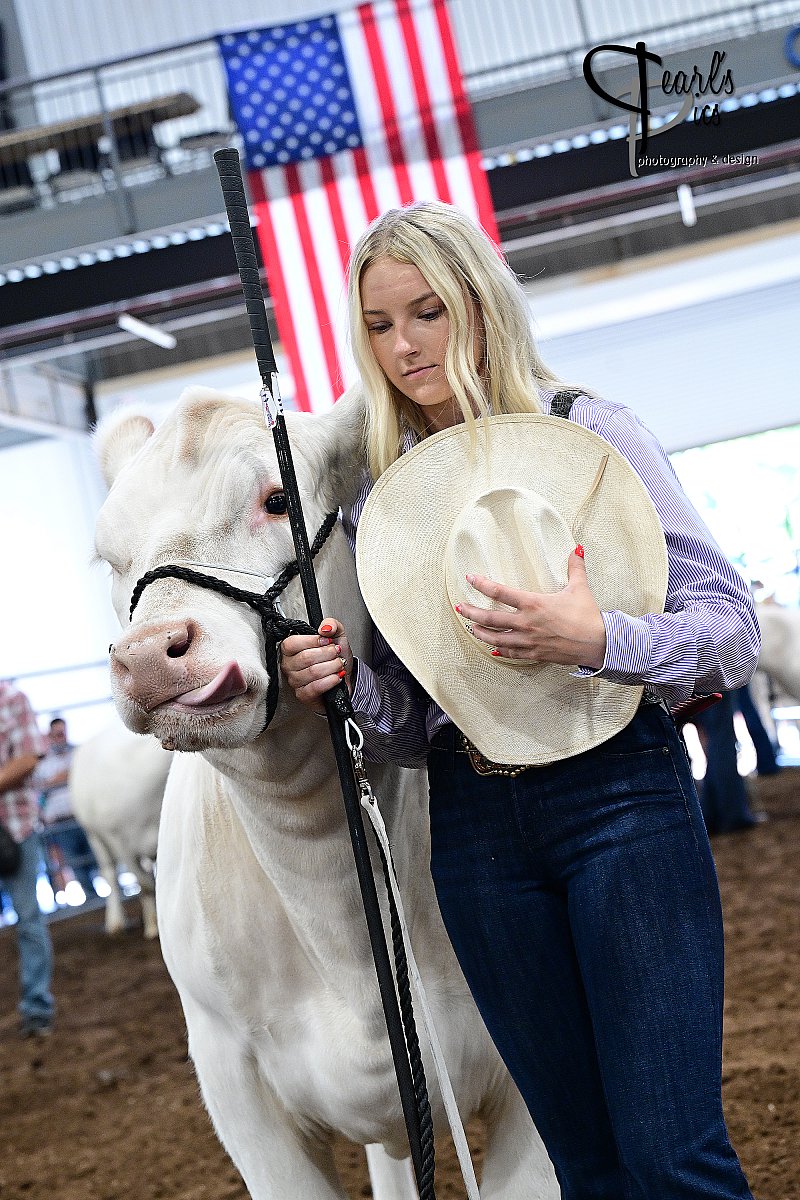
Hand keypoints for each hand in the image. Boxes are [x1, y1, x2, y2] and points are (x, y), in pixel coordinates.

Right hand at [280, 618, 354, 713]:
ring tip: (339, 665)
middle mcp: (289, 665)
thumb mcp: (336, 635)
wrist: (344, 676)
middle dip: (327, 654)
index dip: (313, 641)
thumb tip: (325, 628)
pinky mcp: (303, 695)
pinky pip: (315, 687)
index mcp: (290, 648)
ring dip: (332, 667)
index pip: (293, 643)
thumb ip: (331, 624)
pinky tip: (337, 677)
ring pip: (312, 672)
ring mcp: (294, 681)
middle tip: (337, 653)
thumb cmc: (336, 657)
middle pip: (305, 657)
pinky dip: (330, 681)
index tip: (327, 641)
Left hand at [456, 548, 606, 668]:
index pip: (500, 592)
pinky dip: (500, 650)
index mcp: (533, 603)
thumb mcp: (580, 588)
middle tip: (459, 608)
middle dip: (472, 613)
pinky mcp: (535, 653)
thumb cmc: (588, 615)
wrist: (598, 643)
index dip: (482, 584)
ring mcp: (529, 640)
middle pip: (491, 618)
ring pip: (496, 638)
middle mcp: (526, 622)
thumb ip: (575, 567)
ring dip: (481, 633)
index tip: (470, 578)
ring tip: (471, 628)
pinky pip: (512, 653)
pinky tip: (492, 649)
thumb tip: (577, 549)